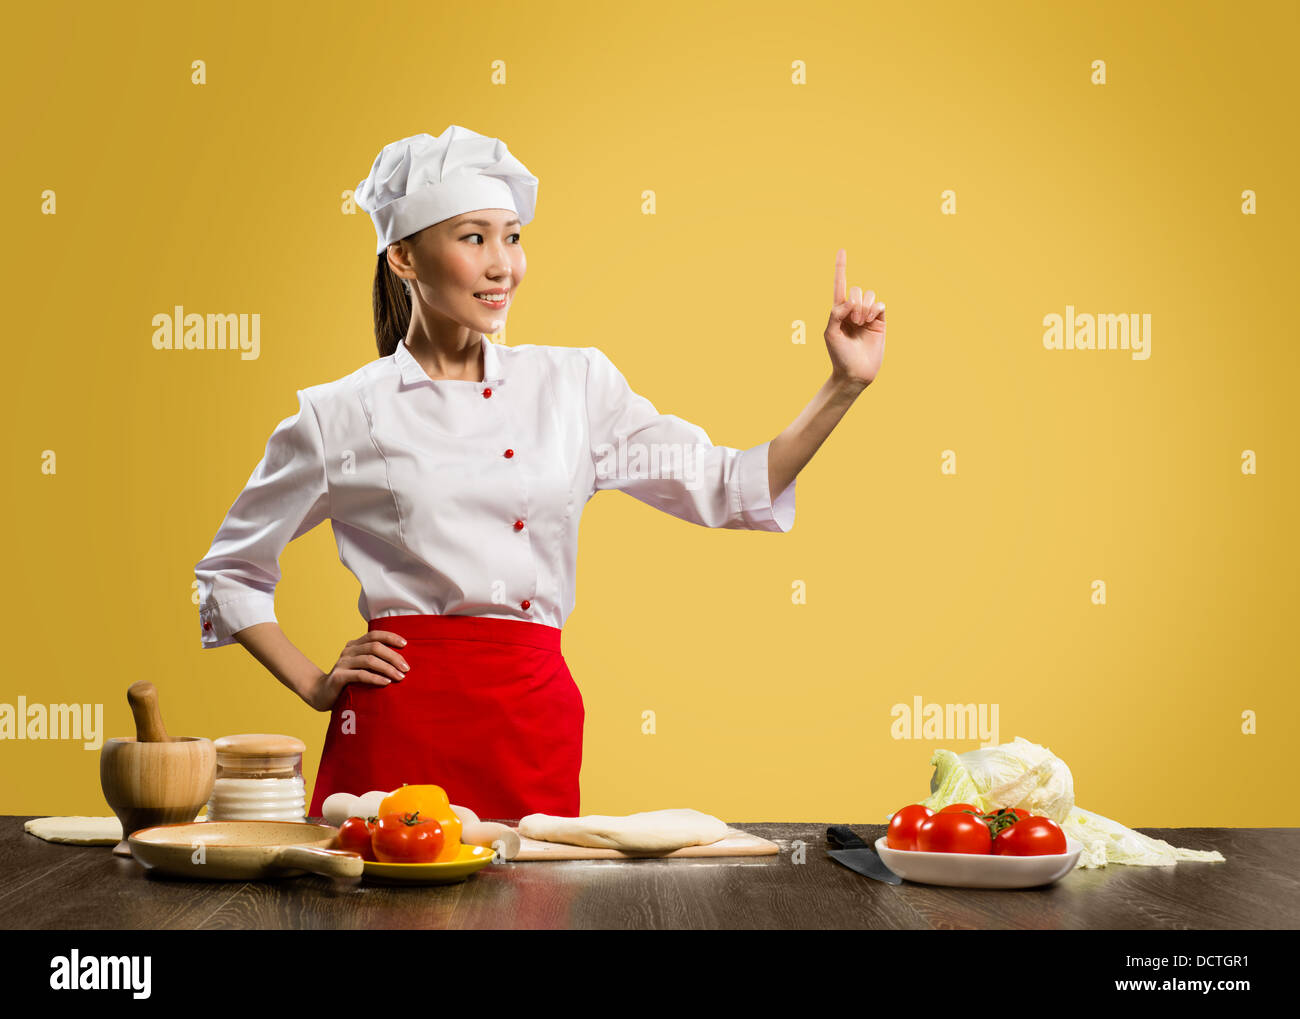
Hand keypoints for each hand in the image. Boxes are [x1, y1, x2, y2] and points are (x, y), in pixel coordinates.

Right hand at [306, 630, 410, 710]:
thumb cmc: (347, 681)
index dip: (390, 637)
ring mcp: (342, 663)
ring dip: (387, 668)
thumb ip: (375, 661)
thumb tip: (401, 661)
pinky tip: (386, 682)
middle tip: (406, 668)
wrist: (320, 693)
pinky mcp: (338, 677)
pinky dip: (375, 678)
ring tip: (400, 676)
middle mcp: (348, 651)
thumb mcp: (361, 667)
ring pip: (369, 660)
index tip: (405, 644)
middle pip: (375, 647)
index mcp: (355, 645)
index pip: (374, 635)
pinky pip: (360, 675)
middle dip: (393, 656)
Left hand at [824, 249, 886, 388]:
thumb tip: (851, 301)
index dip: (841, 267)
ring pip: (870, 295)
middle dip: (855, 303)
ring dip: (865, 307)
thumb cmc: (839, 355)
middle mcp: (853, 310)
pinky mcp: (880, 321)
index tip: (842, 250)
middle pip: (857, 290)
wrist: (855, 372)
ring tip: (862, 322)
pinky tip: (872, 321)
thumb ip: (836, 313)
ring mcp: (868, 315)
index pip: (839, 285)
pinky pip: (881, 305)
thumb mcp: (830, 334)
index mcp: (838, 311)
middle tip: (854, 321)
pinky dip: (876, 310)